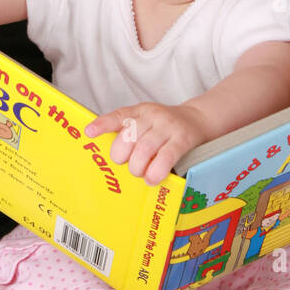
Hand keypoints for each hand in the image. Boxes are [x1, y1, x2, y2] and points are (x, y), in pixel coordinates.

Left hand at [84, 102, 209, 185]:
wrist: (200, 120)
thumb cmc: (166, 128)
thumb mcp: (146, 123)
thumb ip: (129, 134)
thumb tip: (111, 159)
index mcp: (140, 111)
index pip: (119, 116)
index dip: (103, 124)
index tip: (89, 133)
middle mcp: (152, 115)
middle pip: (129, 136)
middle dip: (123, 157)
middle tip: (128, 165)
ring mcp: (168, 126)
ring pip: (145, 148)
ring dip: (139, 167)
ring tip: (141, 175)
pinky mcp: (183, 139)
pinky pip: (166, 157)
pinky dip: (156, 171)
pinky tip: (152, 179)